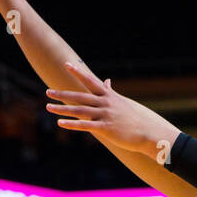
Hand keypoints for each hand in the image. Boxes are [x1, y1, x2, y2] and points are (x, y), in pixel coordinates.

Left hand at [46, 63, 175, 154]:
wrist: (148, 132)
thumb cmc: (135, 118)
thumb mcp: (122, 101)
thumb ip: (110, 91)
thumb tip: (106, 81)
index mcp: (109, 96)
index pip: (90, 80)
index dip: (79, 72)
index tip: (67, 64)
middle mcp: (105, 103)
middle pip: (80, 96)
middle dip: (62, 94)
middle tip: (48, 92)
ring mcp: (105, 115)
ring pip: (79, 110)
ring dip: (62, 109)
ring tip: (48, 107)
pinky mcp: (105, 129)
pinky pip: (85, 126)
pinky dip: (72, 124)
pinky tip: (60, 123)